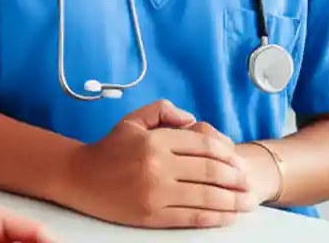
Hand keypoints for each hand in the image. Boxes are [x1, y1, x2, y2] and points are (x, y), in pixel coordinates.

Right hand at [59, 100, 255, 228]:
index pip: (202, 144)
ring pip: (205, 196)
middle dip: (235, 178)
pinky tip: (227, 216)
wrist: (79, 178)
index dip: (226, 152)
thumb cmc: (110, 148)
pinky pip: (190, 216)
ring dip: (231, 200)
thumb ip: (165, 111)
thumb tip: (193, 120)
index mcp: (156, 141)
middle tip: (249, 182)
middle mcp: (157, 166)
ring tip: (247, 202)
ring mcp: (155, 193)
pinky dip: (213, 217)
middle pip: (209, 171)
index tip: (238, 159)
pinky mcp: (152, 215)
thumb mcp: (134, 119)